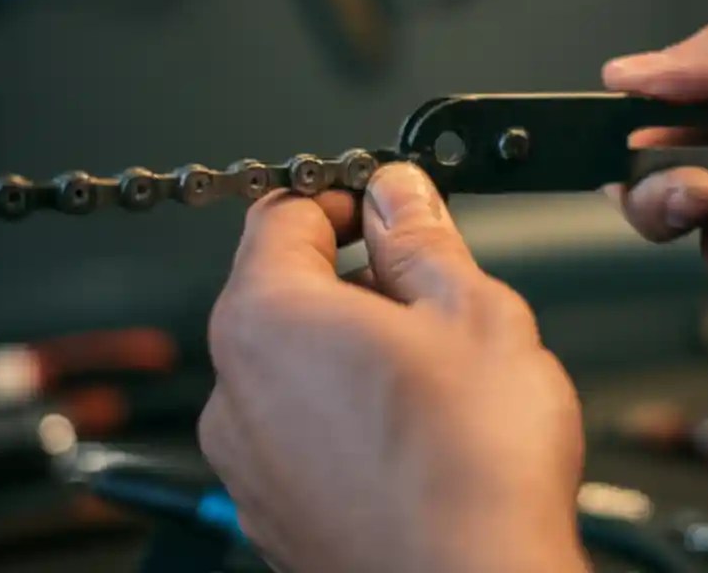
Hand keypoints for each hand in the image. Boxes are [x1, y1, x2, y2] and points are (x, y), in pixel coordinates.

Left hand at [199, 163, 587, 572]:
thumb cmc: (473, 470)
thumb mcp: (472, 313)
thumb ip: (422, 239)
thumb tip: (398, 195)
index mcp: (267, 319)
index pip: (281, 215)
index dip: (342, 199)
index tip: (387, 210)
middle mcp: (235, 391)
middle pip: (281, 294)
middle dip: (352, 280)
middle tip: (429, 294)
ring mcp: (248, 461)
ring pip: (292, 368)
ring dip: (349, 351)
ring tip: (431, 377)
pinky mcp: (272, 513)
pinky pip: (297, 434)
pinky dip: (341, 416)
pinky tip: (409, 434)